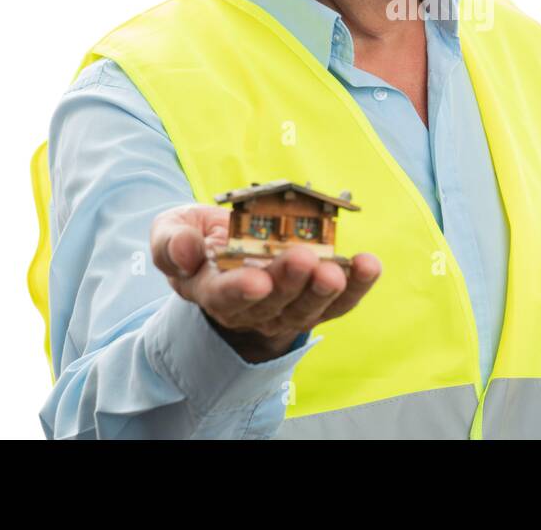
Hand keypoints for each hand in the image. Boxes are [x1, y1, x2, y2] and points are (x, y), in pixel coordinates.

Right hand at [150, 203, 381, 362]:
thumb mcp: (171, 231)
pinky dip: (357, 286)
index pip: (224, 297)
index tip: (257, 281)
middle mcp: (250, 307)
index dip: (239, 291)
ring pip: (306, 308)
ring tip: (335, 270)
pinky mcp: (315, 300)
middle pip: (271, 305)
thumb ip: (171, 242)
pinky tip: (369, 265)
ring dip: (324, 290)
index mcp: (210, 290)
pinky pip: (339, 301)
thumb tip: (189, 252)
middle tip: (302, 259)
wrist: (226, 248)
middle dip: (288, 283)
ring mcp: (285, 307)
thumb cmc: (197, 239)